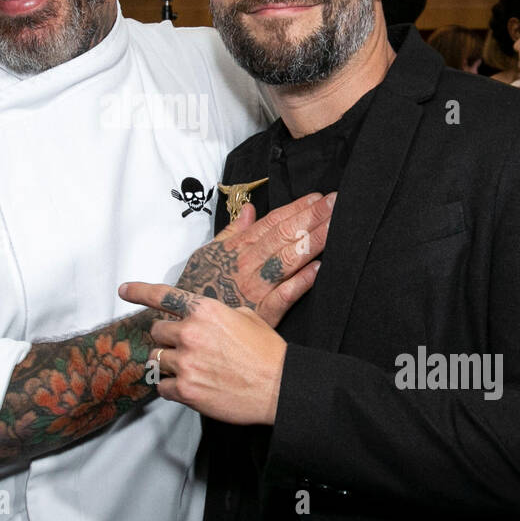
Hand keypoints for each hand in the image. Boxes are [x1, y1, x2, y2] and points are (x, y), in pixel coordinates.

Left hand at [116, 282, 289, 424]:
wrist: (280, 387)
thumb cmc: (268, 354)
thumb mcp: (247, 317)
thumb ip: (216, 314)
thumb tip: (203, 318)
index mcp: (205, 311)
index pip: (163, 296)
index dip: (139, 291)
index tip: (124, 290)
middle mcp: (190, 333)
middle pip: (156, 332)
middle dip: (167, 339)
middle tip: (184, 348)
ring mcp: (185, 363)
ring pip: (156, 359)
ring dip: (168, 363)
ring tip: (190, 369)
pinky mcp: (185, 390)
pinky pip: (162, 387)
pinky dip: (171, 387)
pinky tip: (190, 386)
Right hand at [175, 192, 333, 326]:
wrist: (182, 324)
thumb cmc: (197, 288)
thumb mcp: (207, 254)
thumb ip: (231, 231)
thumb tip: (249, 209)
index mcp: (236, 248)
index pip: (271, 223)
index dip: (296, 208)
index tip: (318, 197)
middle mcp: (247, 265)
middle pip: (283, 236)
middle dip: (312, 217)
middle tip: (337, 202)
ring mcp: (254, 289)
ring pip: (287, 259)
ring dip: (313, 241)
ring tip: (335, 225)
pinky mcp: (259, 314)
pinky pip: (283, 296)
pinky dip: (300, 282)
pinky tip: (319, 268)